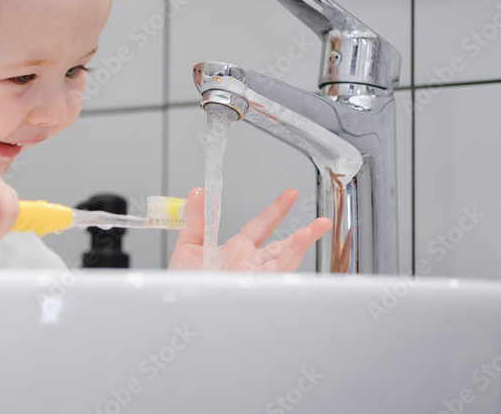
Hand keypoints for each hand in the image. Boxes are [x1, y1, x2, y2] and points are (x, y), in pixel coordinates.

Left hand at [167, 187, 331, 271]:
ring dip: (302, 243)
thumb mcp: (187, 246)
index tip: (290, 195)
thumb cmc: (183, 285)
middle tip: (323, 221)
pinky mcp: (254, 287)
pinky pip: (277, 271)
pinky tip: (302, 242)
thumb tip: (198, 193)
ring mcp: (254, 276)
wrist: (177, 306)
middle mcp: (249, 264)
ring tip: (319, 227)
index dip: (276, 210)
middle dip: (304, 231)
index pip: (260, 226)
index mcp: (235, 251)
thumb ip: (195, 218)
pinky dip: (291, 256)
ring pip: (285, 258)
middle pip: (281, 244)